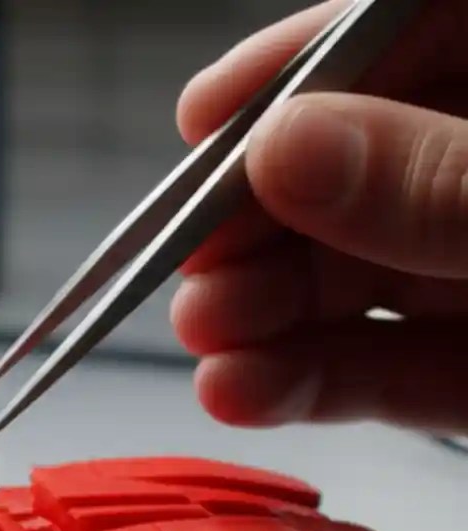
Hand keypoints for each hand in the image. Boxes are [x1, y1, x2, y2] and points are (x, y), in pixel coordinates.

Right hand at [171, 0, 467, 432]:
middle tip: (193, 261)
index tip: (203, 115)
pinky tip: (245, 391)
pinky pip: (396, 365)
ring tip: (208, 338)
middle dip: (260, 218)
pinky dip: (316, 382)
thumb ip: (441, 184)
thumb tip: (283, 151)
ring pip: (362, 272)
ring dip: (266, 310)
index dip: (296, 64)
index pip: (407, 26)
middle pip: (357, 163)